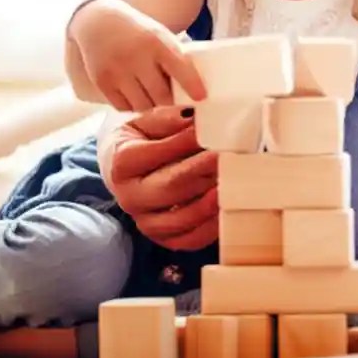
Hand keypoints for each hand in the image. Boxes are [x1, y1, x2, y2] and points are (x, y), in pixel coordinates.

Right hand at [69, 0, 206, 111]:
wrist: (99, 23)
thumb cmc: (138, 33)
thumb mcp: (159, 36)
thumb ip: (174, 58)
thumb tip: (194, 89)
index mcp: (156, 42)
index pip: (180, 68)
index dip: (192, 86)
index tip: (200, 97)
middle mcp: (136, 56)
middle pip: (162, 95)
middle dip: (170, 100)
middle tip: (173, 99)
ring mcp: (117, 71)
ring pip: (144, 106)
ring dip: (152, 105)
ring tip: (153, 96)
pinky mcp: (102, 82)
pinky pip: (124, 108)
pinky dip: (133, 106)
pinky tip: (136, 96)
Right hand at [105, 107, 218, 250]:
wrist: (123, 169)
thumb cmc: (139, 141)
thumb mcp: (145, 122)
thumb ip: (170, 119)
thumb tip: (197, 117)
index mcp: (122, 164)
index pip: (160, 152)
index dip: (190, 142)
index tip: (216, 130)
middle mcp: (129, 197)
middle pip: (172, 187)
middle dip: (205, 171)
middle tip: (232, 156)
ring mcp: (144, 222)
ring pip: (183, 218)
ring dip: (212, 201)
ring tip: (235, 182)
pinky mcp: (162, 239)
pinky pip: (190, 239)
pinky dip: (212, 227)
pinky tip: (228, 208)